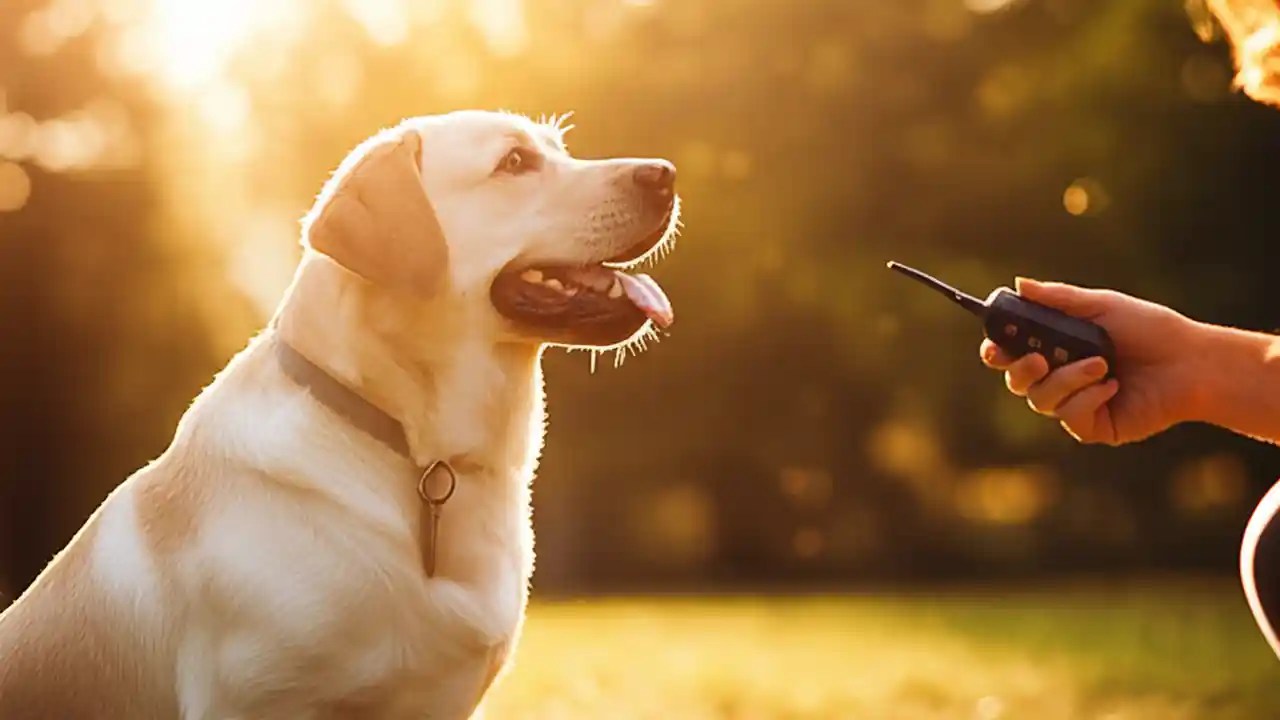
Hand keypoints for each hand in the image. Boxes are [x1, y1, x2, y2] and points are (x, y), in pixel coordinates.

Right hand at [980, 278, 1202, 444]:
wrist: (1190, 363)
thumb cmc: (1150, 330)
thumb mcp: (1101, 307)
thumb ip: (1059, 299)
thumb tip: (1019, 284)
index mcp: (1056, 348)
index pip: (1011, 354)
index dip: (996, 352)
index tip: (994, 347)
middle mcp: (1060, 378)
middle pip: (1016, 381)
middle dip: (1021, 371)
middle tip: (1039, 360)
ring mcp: (1074, 404)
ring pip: (1041, 400)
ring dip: (1067, 380)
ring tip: (1101, 365)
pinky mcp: (1092, 427)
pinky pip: (1069, 416)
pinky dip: (1087, 398)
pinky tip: (1113, 386)